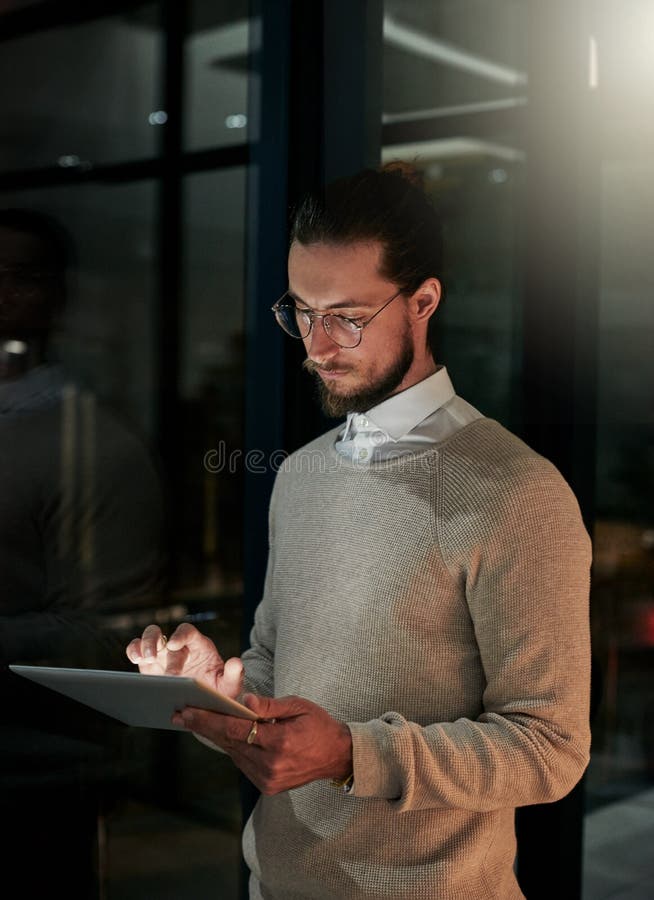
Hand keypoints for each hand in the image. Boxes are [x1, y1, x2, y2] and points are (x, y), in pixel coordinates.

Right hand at [125, 622, 243, 698]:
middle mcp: (179, 647)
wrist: (205, 702)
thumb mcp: (229, 686)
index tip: (174, 645)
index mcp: (198, 646)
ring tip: (143, 659)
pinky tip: (134, 661)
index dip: (180, 635)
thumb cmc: (218, 690)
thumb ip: (234, 675)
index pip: (188, 632)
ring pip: (149, 638)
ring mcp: (163, 655)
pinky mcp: (150, 666)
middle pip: (164, 634)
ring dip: (142, 645)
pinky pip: (137, 652)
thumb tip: (236, 662)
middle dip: (157, 644)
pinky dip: (133, 652)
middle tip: (154, 659)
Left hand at [172, 694, 352, 794]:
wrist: (338, 756)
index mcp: (280, 743)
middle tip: (180, 714)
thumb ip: (269, 706)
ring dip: (215, 737)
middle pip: (228, 743)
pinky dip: (231, 747)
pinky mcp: (267, 786)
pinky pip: (242, 762)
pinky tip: (220, 734)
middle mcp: (271, 765)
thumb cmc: (319, 725)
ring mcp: (268, 779)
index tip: (188, 710)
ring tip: (195, 720)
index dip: (209, 720)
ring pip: (233, 754)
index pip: (235, 730)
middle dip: (203, 727)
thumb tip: (244, 702)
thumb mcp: (299, 706)